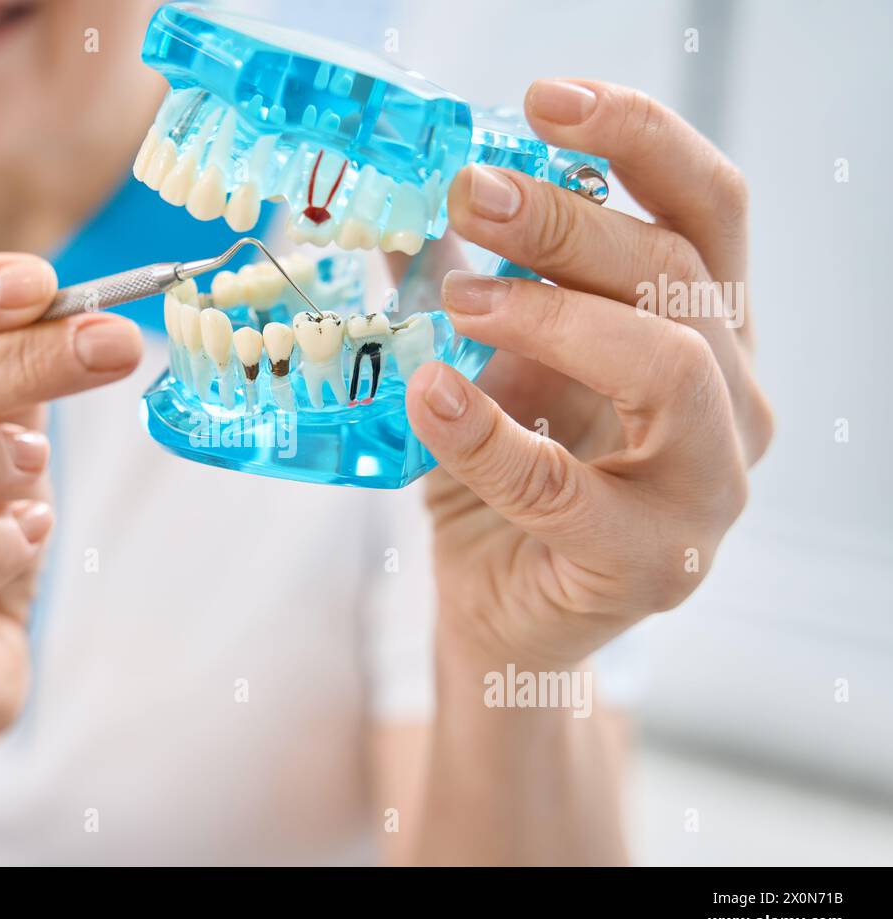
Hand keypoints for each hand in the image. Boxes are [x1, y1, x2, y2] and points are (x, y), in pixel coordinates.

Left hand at [406, 79, 773, 667]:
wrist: (503, 611)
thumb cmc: (504, 481)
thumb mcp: (490, 363)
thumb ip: (468, 287)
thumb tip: (394, 198)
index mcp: (707, 331)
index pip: (707, 208)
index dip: (637, 138)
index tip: (544, 99)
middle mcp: (734, 399)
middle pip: (679, 274)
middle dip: (567, 221)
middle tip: (468, 194)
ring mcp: (708, 488)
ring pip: (669, 367)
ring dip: (552, 314)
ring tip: (459, 297)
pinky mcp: (652, 564)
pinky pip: (567, 487)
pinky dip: (488, 433)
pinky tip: (429, 394)